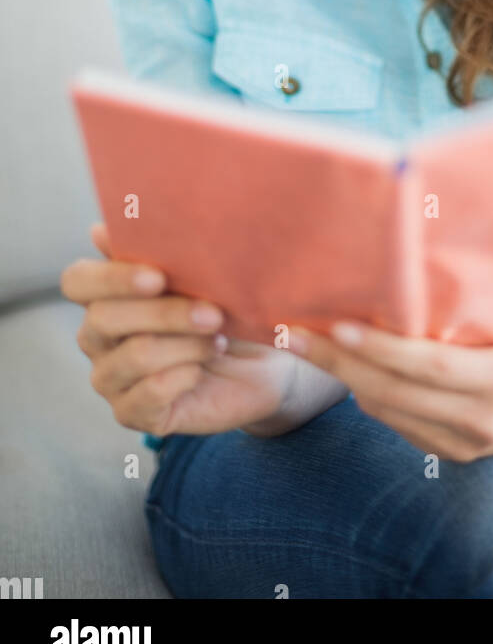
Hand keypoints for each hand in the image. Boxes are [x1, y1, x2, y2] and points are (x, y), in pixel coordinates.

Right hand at [61, 223, 343, 436]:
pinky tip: (205, 367)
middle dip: (164, 313)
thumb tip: (101, 228)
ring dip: (185, 345)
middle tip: (213, 311)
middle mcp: (96, 338)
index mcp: (104, 295)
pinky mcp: (134, 414)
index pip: (77, 281)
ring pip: (133, 357)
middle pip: (104, 319)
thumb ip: (159, 251)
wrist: (264, 361)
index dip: (110, 277)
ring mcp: (111, 379)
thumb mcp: (201, 274)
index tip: (157, 276)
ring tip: (218, 337)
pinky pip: (148, 395)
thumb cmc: (225, 307)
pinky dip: (184, 376)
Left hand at [285, 320, 492, 461]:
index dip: (379, 348)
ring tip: (310, 345)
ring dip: (346, 379)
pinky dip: (371, 395)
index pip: (427, 366)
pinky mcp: (454, 456)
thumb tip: (407, 277)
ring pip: (388, 412)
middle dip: (339, 364)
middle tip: (296, 333)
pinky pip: (398, 424)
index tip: (337, 326)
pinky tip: (349, 369)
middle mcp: (481, 420)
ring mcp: (467, 445)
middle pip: (395, 393)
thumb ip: (467, 313)